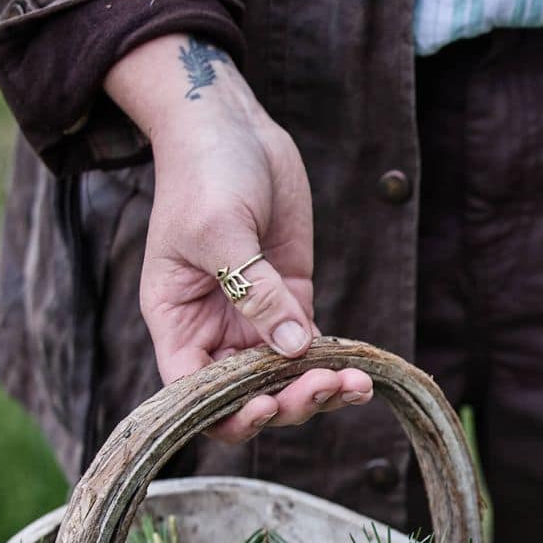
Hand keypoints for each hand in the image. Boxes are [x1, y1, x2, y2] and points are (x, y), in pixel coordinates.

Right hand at [105, 34, 369, 442]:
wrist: (232, 128)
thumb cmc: (205, 174)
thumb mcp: (222, 230)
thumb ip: (255, 292)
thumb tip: (291, 348)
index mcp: (177, 322)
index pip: (194, 393)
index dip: (227, 413)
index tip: (265, 406)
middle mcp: (214, 331)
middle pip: (246, 395)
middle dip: (286, 402)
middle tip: (325, 387)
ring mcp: (255, 319)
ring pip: (284, 379)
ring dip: (319, 391)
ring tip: (356, 385)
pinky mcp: (292, 300)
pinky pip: (312, 349)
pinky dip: (336, 365)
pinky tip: (364, 372)